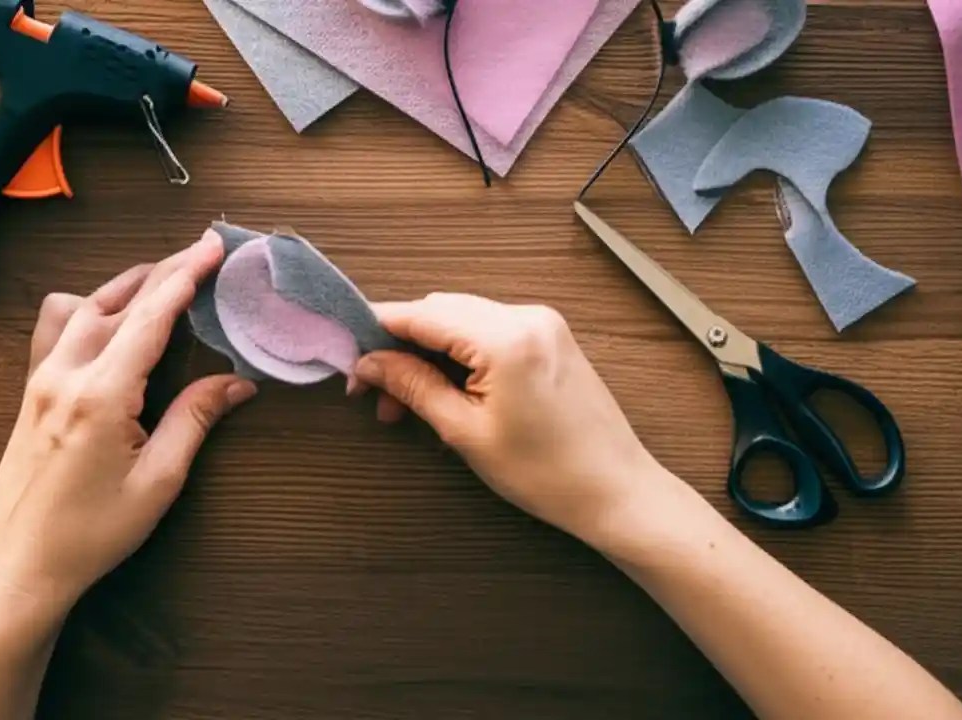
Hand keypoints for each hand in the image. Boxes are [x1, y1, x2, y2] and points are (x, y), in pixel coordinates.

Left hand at [0, 232, 256, 613]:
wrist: (23, 567)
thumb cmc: (93, 533)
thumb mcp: (159, 480)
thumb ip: (194, 420)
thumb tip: (236, 383)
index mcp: (100, 395)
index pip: (149, 317)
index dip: (185, 277)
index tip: (212, 248)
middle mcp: (64, 376)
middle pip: (116, 301)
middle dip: (162, 272)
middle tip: (200, 254)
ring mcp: (40, 382)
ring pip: (81, 308)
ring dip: (125, 287)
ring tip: (162, 281)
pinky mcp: (30, 394)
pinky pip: (57, 331)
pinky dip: (90, 310)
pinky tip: (110, 320)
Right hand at [352, 293, 676, 544]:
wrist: (616, 490)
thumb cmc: (546, 473)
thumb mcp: (465, 433)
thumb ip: (414, 387)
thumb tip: (369, 363)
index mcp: (505, 337)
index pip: (421, 315)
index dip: (376, 331)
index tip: (346, 355)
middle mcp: (526, 316)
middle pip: (440, 312)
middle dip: (401, 348)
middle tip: (375, 394)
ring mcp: (543, 323)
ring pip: (463, 320)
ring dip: (429, 353)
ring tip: (407, 404)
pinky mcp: (552, 337)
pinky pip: (490, 331)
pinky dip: (460, 354)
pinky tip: (445, 391)